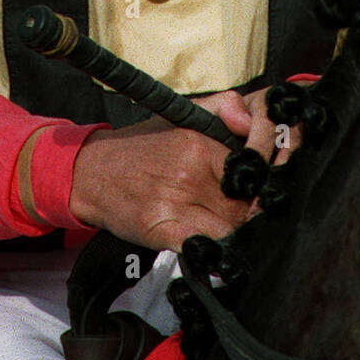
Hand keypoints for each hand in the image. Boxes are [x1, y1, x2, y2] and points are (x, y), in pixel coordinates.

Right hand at [68, 88, 302, 250]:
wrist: (92, 171)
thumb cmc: (144, 145)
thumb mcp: (184, 112)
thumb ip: (226, 106)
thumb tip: (255, 121)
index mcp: (200, 142)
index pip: (254, 171)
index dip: (265, 185)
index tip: (267, 192)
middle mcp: (189, 171)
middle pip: (245, 205)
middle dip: (251, 212)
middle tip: (247, 214)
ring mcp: (173, 202)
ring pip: (230, 229)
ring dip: (236, 234)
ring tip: (229, 230)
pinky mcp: (159, 229)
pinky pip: (202, 249)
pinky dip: (214, 254)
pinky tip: (216, 253)